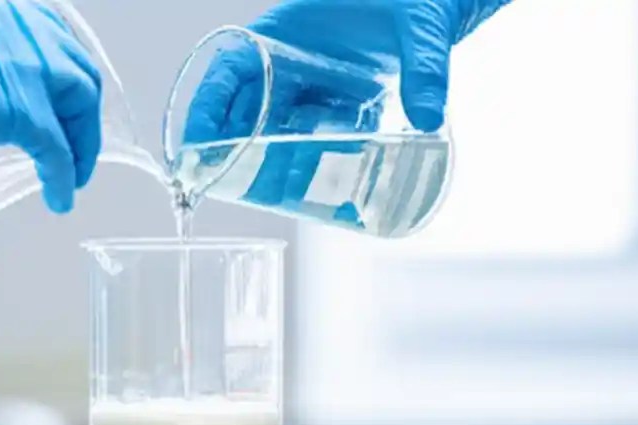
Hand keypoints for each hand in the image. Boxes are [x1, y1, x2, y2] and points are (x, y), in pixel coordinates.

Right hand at [0, 0, 101, 213]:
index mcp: (1, 5)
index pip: (50, 35)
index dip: (60, 69)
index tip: (58, 94)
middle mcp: (24, 27)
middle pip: (76, 68)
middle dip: (81, 108)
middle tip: (74, 138)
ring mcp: (28, 68)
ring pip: (80, 106)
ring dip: (81, 143)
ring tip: (72, 174)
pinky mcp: (23, 111)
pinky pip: (58, 151)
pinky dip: (64, 177)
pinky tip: (60, 197)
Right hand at [179, 0, 508, 208]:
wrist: (440, 7)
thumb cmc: (416, 0)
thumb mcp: (417, 27)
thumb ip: (424, 67)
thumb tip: (429, 116)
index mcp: (285, 32)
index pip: (229, 70)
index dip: (207, 108)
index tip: (197, 144)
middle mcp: (288, 62)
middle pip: (243, 109)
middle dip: (231, 149)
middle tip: (228, 185)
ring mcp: (308, 87)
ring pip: (271, 130)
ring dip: (266, 163)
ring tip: (272, 194)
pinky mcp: (332, 107)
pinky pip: (305, 138)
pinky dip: (301, 162)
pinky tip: (306, 187)